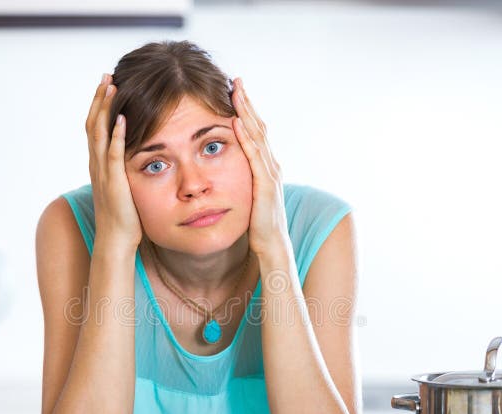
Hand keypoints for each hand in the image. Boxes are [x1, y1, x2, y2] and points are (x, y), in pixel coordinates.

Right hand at [85, 74, 141, 251]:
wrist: (115, 241)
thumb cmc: (125, 218)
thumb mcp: (124, 188)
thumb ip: (125, 171)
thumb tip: (138, 158)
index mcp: (99, 165)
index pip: (96, 129)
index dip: (99, 106)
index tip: (107, 86)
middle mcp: (97, 165)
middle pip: (93, 124)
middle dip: (100, 99)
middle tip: (106, 76)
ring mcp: (103, 173)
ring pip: (99, 134)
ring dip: (105, 109)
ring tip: (111, 87)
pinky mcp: (114, 183)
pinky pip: (113, 154)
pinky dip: (117, 135)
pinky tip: (122, 119)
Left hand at [231, 78, 289, 258]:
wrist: (272, 246)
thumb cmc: (259, 225)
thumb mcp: (248, 196)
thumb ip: (244, 180)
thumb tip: (229, 171)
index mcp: (267, 166)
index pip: (256, 132)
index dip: (246, 111)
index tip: (234, 91)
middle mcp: (272, 165)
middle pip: (259, 126)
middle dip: (247, 103)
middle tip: (236, 80)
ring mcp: (270, 173)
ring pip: (258, 135)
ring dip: (247, 112)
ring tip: (236, 91)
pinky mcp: (265, 184)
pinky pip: (254, 156)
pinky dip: (246, 137)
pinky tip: (237, 122)